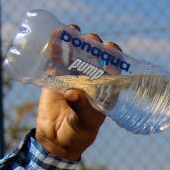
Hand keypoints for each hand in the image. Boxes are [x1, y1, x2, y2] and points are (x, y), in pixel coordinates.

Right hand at [35, 27, 121, 160]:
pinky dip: (56, 45)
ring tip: (72, 30)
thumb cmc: (78, 134)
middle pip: (95, 56)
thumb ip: (80, 108)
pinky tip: (55, 33)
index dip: (113, 56)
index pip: (114, 67)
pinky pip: (57, 58)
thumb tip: (72, 91)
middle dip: (94, 45)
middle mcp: (91, 79)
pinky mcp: (56, 76)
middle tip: (90, 40)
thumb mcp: (83, 123)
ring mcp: (73, 76)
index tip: (109, 49)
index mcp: (105, 89)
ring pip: (77, 53)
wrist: (56, 139)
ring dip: (76, 40)